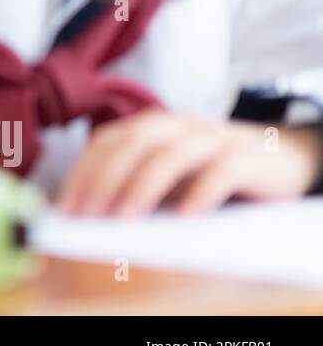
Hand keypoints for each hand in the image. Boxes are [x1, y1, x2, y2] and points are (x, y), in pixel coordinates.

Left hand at [55, 110, 322, 217]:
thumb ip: (133, 183)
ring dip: (143, 188)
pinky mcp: (248, 157)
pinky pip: (221, 171)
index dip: (83, 173)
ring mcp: (214, 138)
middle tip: (88, 217)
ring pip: (171, 155)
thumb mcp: (166, 174)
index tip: (66, 208)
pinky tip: (185, 217)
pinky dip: (201, 192)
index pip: (107, 142)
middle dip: (104, 181)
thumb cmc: (206, 170)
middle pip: (132, 145)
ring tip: (124, 220)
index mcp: (151, 125)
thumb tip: (87, 212)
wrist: (278, 157)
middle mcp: (178, 125)